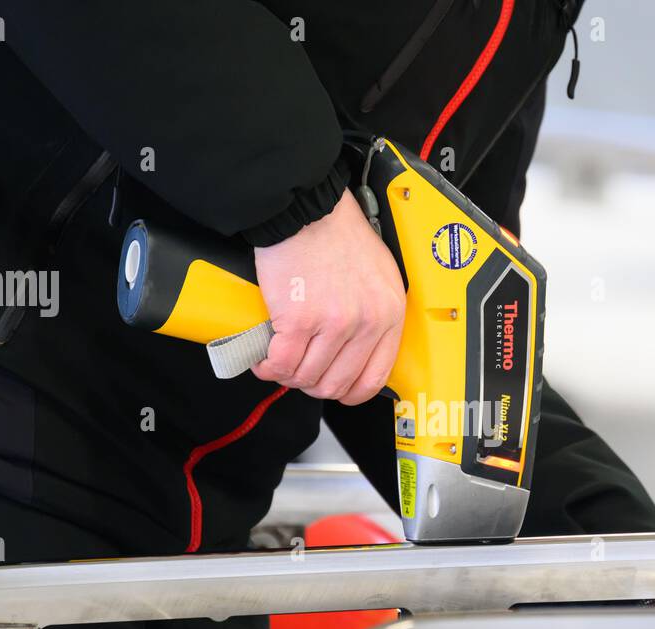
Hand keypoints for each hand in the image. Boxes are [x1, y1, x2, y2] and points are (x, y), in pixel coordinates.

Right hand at [251, 190, 405, 404]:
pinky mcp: (300, 320)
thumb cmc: (339, 234)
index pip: (374, 378)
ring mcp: (333, 323)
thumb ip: (375, 313)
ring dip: (287, 376)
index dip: (348, 392)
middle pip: (336, 384)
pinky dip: (268, 367)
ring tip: (278, 363)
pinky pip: (281, 363)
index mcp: (389, 313)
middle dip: (312, 385)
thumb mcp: (380, 275)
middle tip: (300, 372)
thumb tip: (359, 348)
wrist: (308, 209)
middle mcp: (366, 322)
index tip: (334, 388)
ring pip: (307, 377)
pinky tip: (264, 359)